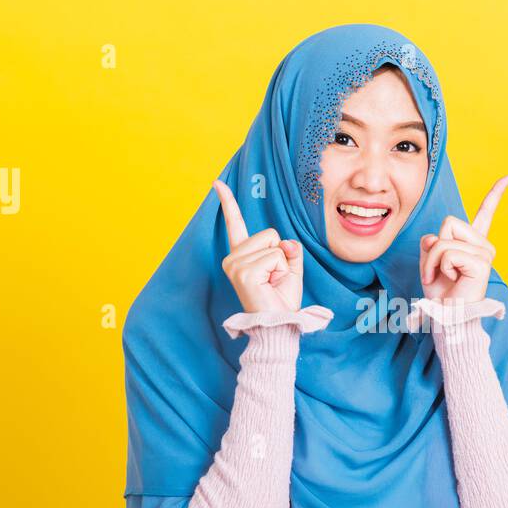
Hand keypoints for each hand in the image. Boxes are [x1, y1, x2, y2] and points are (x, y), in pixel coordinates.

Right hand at [215, 179, 303, 313]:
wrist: (278, 324)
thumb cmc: (281, 300)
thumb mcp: (290, 269)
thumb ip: (289, 249)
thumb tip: (285, 243)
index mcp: (241, 256)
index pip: (235, 224)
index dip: (227, 202)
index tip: (217, 183)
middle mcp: (232, 258)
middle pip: (270, 233)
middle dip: (281, 255)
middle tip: (274, 279)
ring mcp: (234, 264)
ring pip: (273, 243)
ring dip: (282, 264)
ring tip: (272, 283)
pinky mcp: (242, 271)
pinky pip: (275, 255)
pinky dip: (281, 270)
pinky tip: (270, 285)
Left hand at [419, 175, 507, 304]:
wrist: (446, 317)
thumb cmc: (440, 294)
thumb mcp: (430, 262)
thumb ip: (432, 244)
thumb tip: (433, 237)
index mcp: (474, 244)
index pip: (485, 213)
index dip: (496, 194)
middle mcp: (483, 246)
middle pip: (449, 222)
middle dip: (434, 247)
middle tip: (437, 271)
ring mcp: (485, 254)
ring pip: (445, 239)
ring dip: (433, 260)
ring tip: (440, 277)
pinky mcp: (481, 262)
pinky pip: (447, 252)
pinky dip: (439, 266)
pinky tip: (450, 279)